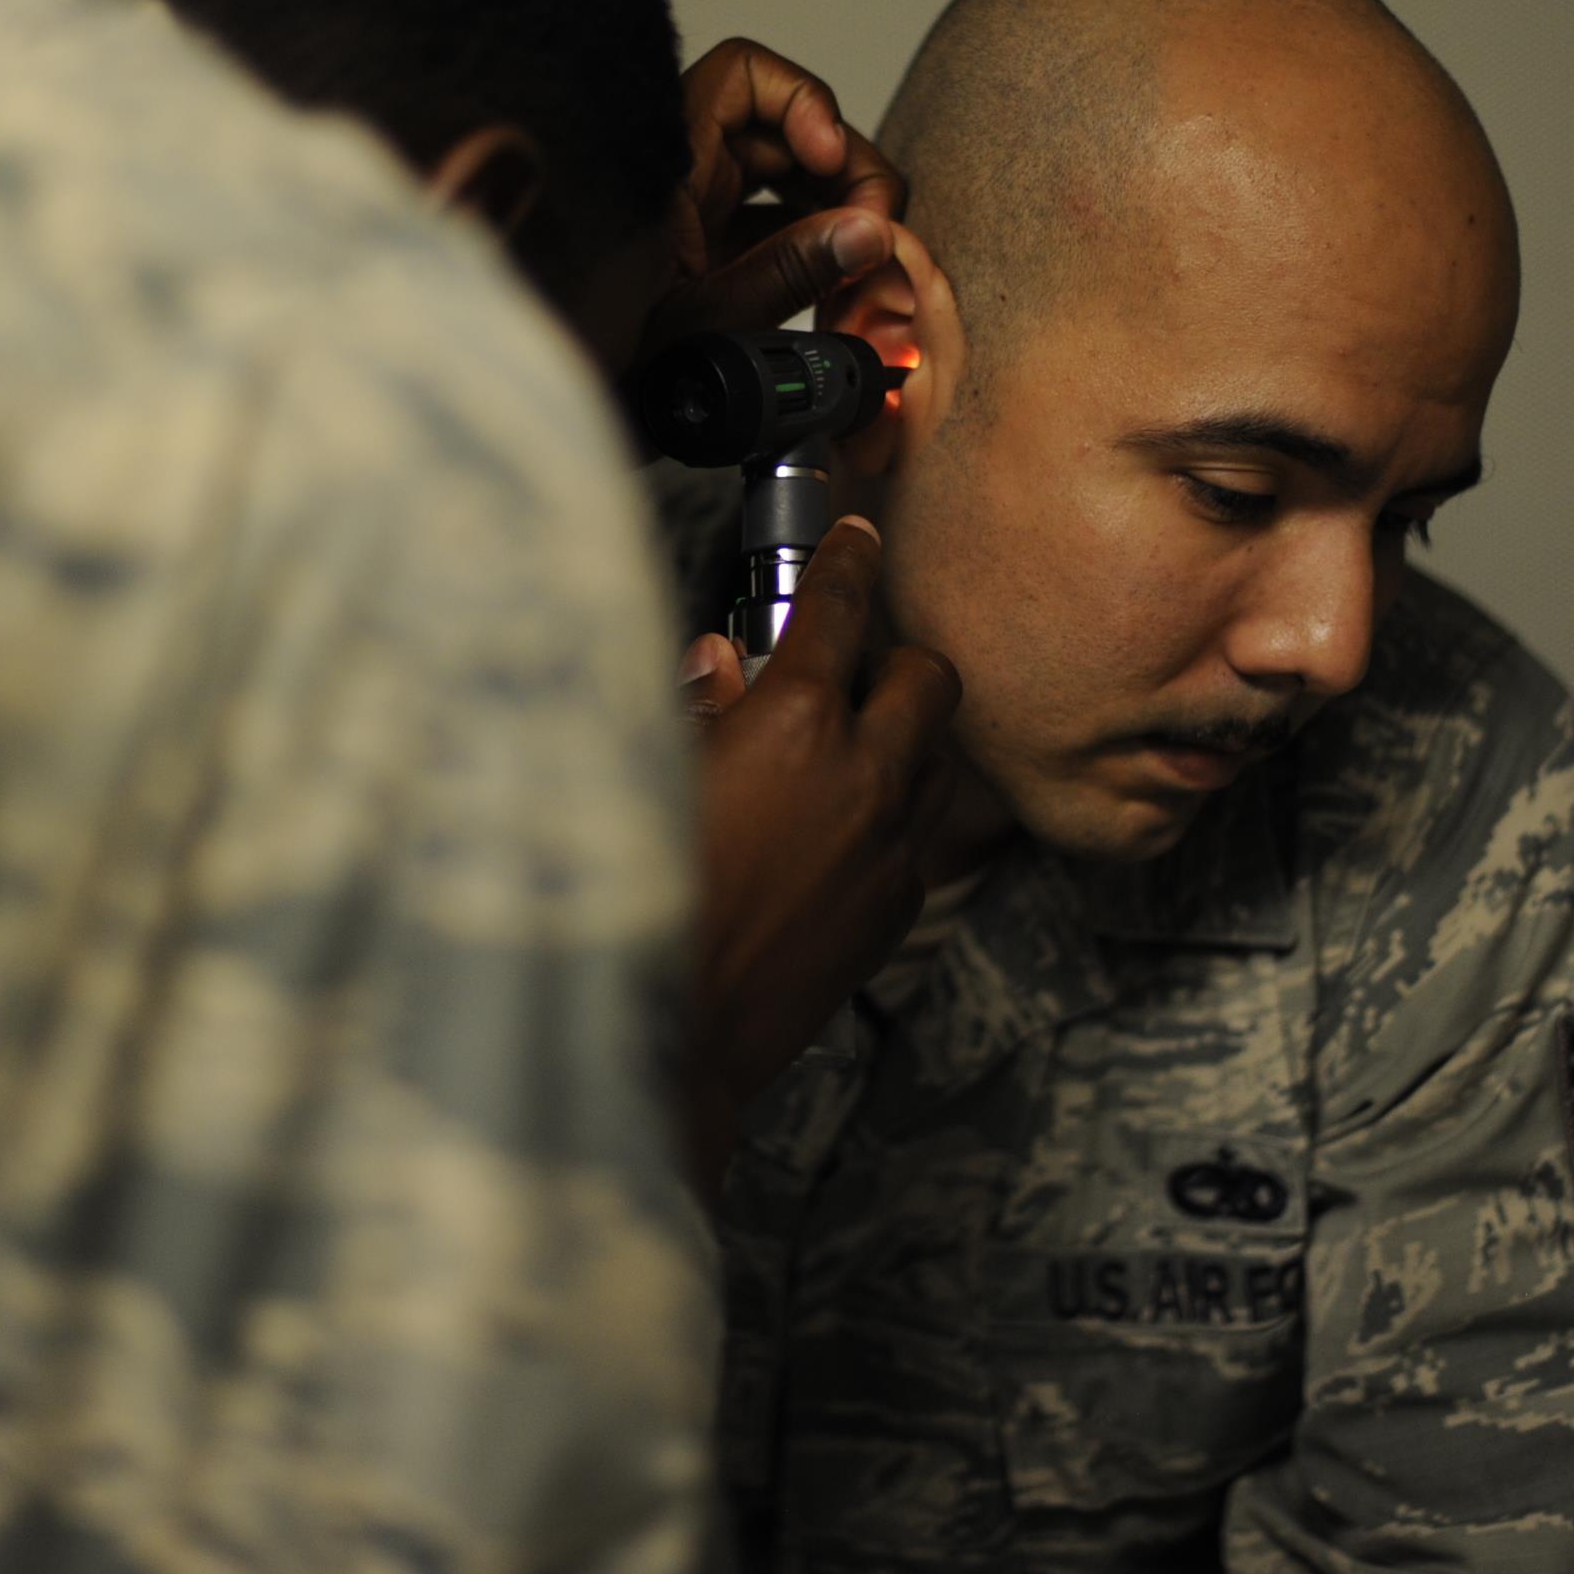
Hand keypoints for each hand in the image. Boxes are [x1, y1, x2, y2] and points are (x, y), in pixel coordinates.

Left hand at [636, 39, 905, 366]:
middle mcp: (685, 169)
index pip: (744, 75)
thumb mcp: (704, 321)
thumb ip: (788, 273)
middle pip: (786, 128)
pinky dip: (817, 242)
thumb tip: (868, 234)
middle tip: (875, 232)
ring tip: (865, 265)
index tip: (831, 158)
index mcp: (666, 162)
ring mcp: (702, 205)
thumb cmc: (605, 365)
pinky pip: (778, 220)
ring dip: (840, 210)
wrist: (573, 400)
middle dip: (844, 170)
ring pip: (791, 175)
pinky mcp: (714, 244)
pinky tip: (841, 282)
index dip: (802, 102)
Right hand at [677, 517, 958, 1186]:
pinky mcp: (896, 906)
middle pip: (926, 676)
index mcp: (792, 723)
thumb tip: (719, 661)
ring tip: (839, 743)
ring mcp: (890, 845)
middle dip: (892, 655)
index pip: (839, 609)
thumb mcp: (647, 769)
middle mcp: (863, 776)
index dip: (846, 561)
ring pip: (935, 754)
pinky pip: (918, 830)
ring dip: (898, 734)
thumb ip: (692, 701)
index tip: (852, 537)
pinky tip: (832, 824)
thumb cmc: (639, 899)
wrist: (676, 1035)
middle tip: (849, 658)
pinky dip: (890, 808)